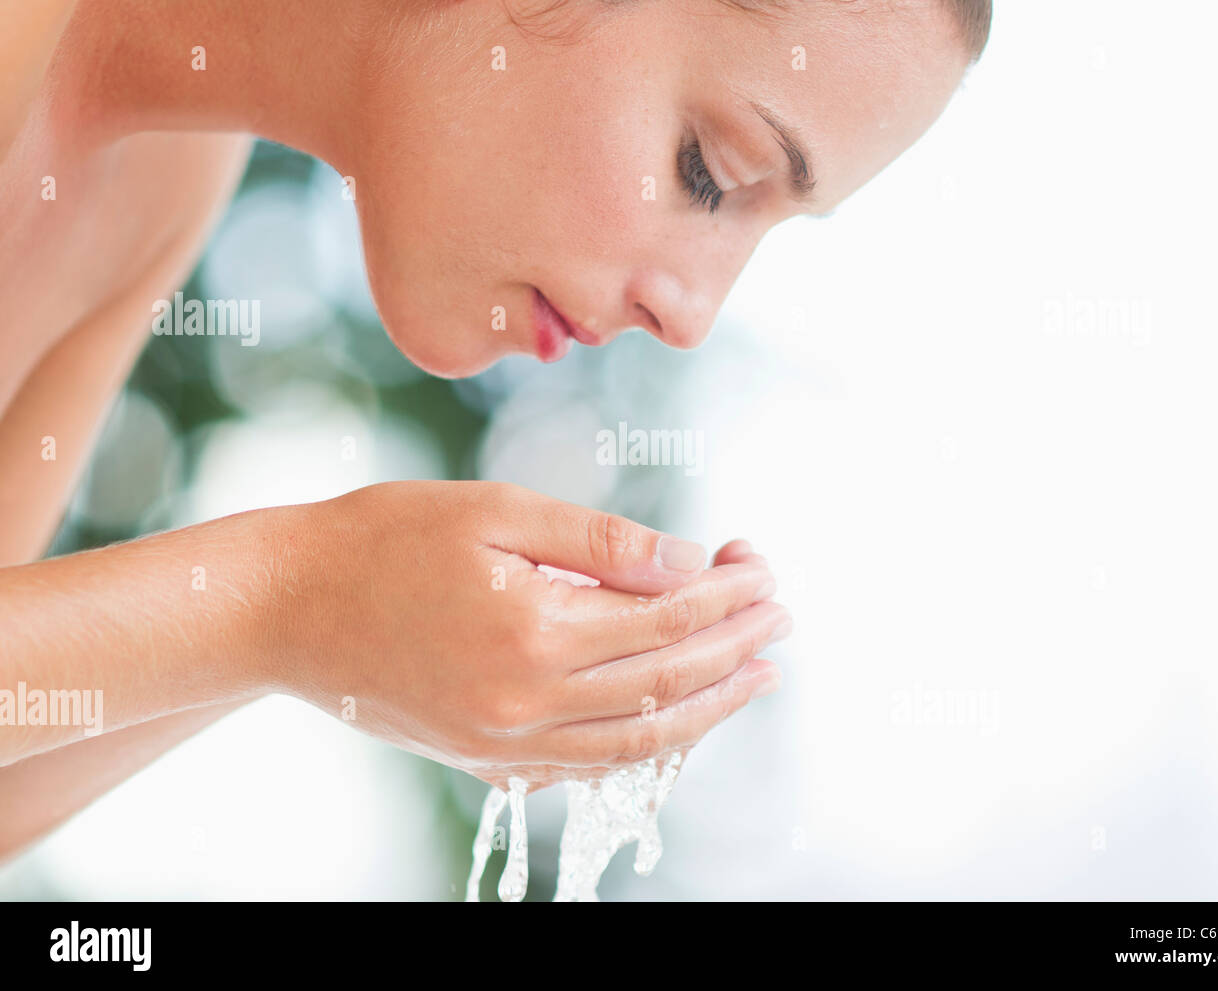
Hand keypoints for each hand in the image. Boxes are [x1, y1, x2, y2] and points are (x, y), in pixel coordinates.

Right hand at [275, 481, 789, 789]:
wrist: (286, 608)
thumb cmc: (385, 538)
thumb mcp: (495, 511)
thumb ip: (598, 543)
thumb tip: (690, 562)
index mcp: (534, 633)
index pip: (665, 619)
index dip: (726, 595)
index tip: (764, 568)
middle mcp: (526, 705)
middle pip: (665, 682)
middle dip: (734, 647)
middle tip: (781, 616)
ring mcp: (504, 745)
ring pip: (639, 742)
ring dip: (708, 707)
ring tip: (757, 676)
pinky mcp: (485, 761)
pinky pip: (588, 767)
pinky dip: (645, 746)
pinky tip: (676, 719)